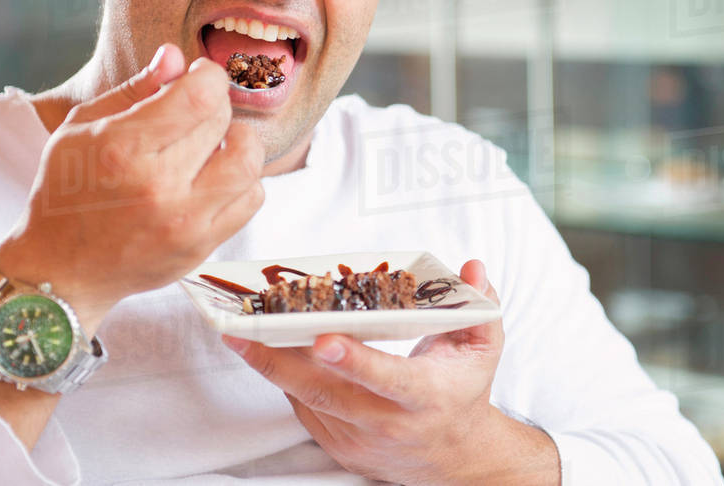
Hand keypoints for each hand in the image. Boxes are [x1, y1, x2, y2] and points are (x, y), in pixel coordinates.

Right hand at [0, 43, 264, 331]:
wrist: (62, 270)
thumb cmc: (68, 190)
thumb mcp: (82, 128)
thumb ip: (135, 89)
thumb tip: (176, 55)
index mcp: (123, 148)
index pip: (200, 96)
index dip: (209, 75)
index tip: (198, 76)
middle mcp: (158, 186)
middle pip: (223, 122)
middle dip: (215, 105)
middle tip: (196, 111)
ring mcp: (185, 221)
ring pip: (249, 162)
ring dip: (238, 142)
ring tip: (213, 143)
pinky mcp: (202, 246)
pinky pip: (251, 198)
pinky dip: (243, 180)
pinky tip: (215, 176)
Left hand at [224, 260, 558, 484]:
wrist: (453, 456)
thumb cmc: (462, 390)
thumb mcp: (482, 346)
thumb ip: (480, 305)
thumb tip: (471, 267)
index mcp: (424, 395)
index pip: (387, 378)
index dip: (356, 360)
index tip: (324, 339)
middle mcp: (388, 422)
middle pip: (327, 392)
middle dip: (281, 361)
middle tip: (245, 331)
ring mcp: (358, 438)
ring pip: (307, 400)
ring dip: (272, 366)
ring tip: (240, 332)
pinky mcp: (337, 445)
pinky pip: (303, 408)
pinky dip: (284, 378)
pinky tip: (264, 349)